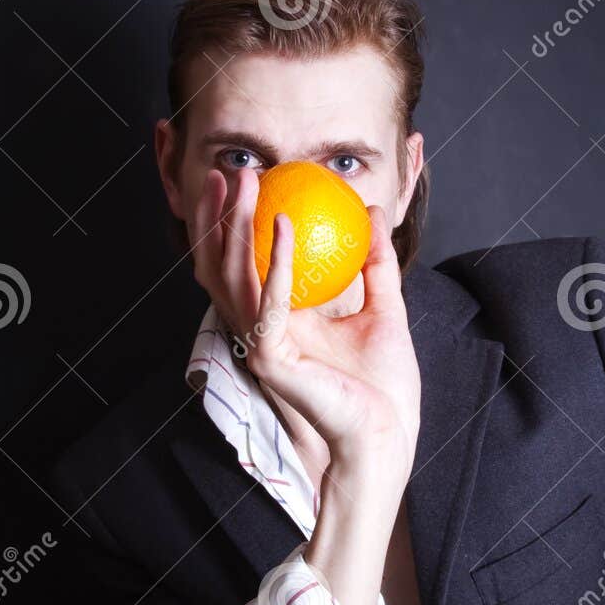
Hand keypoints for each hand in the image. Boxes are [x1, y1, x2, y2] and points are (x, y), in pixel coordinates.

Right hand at [191, 167, 420, 478]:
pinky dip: (277, 261)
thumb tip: (372, 213)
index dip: (233, 223)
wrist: (387, 434)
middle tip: (229, 170)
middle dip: (216, 215)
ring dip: (236, 225)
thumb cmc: (384, 387)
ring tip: (245, 183)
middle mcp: (260, 332)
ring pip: (232, 277)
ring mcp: (260, 347)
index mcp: (279, 322)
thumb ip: (375, 263)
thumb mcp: (384, 309)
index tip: (245, 179)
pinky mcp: (271, 361)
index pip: (242, 265)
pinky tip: (286, 224)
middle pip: (221, 265)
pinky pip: (269, 303)